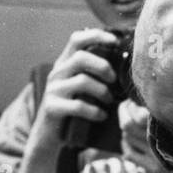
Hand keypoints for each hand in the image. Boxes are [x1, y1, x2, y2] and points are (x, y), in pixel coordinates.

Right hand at [29, 28, 120, 145]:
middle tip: (113, 80)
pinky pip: (78, 105)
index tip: (115, 41)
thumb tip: (124, 64)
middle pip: (80, 57)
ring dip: (102, 91)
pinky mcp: (52, 108)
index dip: (96, 36)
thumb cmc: (73, 109)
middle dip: (102, 66)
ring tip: (109, 101)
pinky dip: (95, 111)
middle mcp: (56, 73)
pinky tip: (102, 116)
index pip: (77, 39)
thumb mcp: (80, 87)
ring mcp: (53, 90)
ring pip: (81, 81)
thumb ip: (94, 73)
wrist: (48, 136)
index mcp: (64, 63)